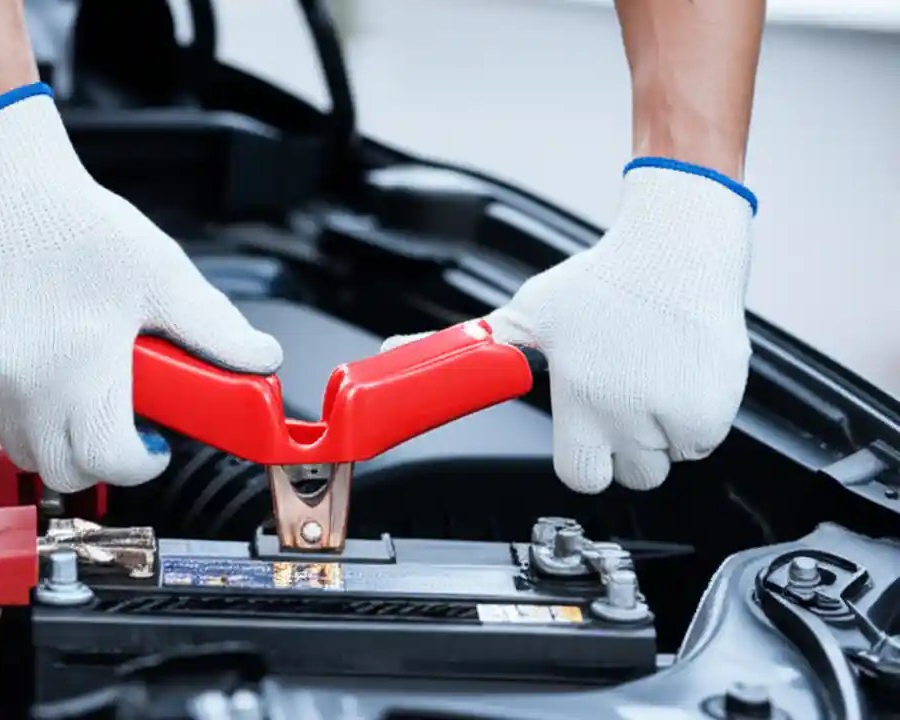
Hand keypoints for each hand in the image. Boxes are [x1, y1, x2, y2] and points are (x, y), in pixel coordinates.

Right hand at [0, 85, 281, 491]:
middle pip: (65, 472)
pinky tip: (35, 374)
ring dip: (55, 437)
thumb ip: (215, 329)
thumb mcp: (164, 277)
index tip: (153, 447)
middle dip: (100, 458)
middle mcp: (21, 384)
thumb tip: (264, 359)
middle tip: (118, 422)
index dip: (140, 463)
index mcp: (79, 366)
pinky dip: (12, 415)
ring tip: (78, 389)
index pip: (108, 460)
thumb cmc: (83, 230)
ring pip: (22, 450)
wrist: (8, 193)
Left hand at [384, 162, 754, 491]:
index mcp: (581, 398)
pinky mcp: (717, 407)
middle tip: (621, 399)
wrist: (679, 247)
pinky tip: (678, 373)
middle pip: (631, 476)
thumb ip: (462, 347)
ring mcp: (677, 413)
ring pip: (668, 458)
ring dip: (661, 431)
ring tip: (648, 376)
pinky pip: (704, 442)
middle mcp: (629, 412)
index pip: (579, 477)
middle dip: (626, 449)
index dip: (583, 459)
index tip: (587, 436)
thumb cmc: (602, 282)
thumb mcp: (527, 315)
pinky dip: (697, 418)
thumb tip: (394, 352)